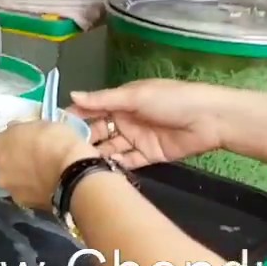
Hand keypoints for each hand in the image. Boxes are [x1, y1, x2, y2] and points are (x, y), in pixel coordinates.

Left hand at [0, 120, 97, 208]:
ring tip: (47, 172)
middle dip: (13, 163)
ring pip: (16, 181)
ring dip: (26, 178)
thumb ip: (20, 131)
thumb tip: (13, 132)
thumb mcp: (37, 124)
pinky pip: (30, 193)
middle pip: (1, 166)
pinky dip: (37, 190)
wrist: (74, 173)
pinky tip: (52, 184)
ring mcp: (13, 191)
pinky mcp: (29, 206)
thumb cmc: (55, 141)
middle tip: (34, 157)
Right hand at [68, 80, 225, 167]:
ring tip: (78, 163)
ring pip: (110, 147)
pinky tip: (99, 170)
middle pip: (99, 130)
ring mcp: (136, 138)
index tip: (55, 127)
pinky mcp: (148, 156)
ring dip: (97, 153)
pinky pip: (127, 161)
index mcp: (121, 101)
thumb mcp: (135, 96)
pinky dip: (114, 165)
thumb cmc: (173, 99)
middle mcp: (126, 119)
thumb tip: (72, 95)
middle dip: (83, 138)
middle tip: (63, 150)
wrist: (211, 120)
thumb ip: (103, 99)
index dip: (75, 116)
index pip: (92, 109)